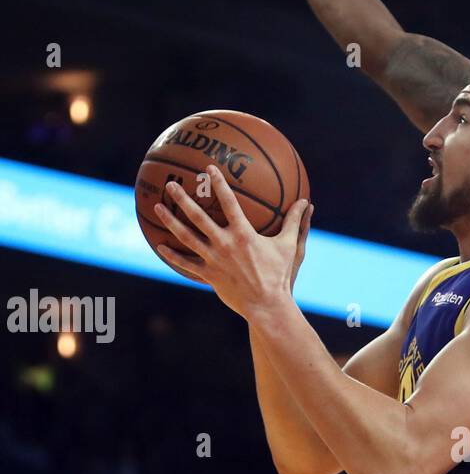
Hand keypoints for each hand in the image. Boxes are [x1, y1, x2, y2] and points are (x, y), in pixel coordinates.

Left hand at [154, 165, 311, 320]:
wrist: (267, 305)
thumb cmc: (280, 275)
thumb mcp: (290, 246)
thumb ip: (294, 222)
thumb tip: (306, 202)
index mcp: (243, 234)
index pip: (228, 202)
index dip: (218, 183)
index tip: (209, 169)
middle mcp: (224, 244)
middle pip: (198, 216)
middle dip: (183, 198)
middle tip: (171, 184)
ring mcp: (214, 259)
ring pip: (187, 237)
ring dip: (170, 221)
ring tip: (158, 206)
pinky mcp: (209, 275)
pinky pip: (186, 263)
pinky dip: (172, 255)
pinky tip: (160, 246)